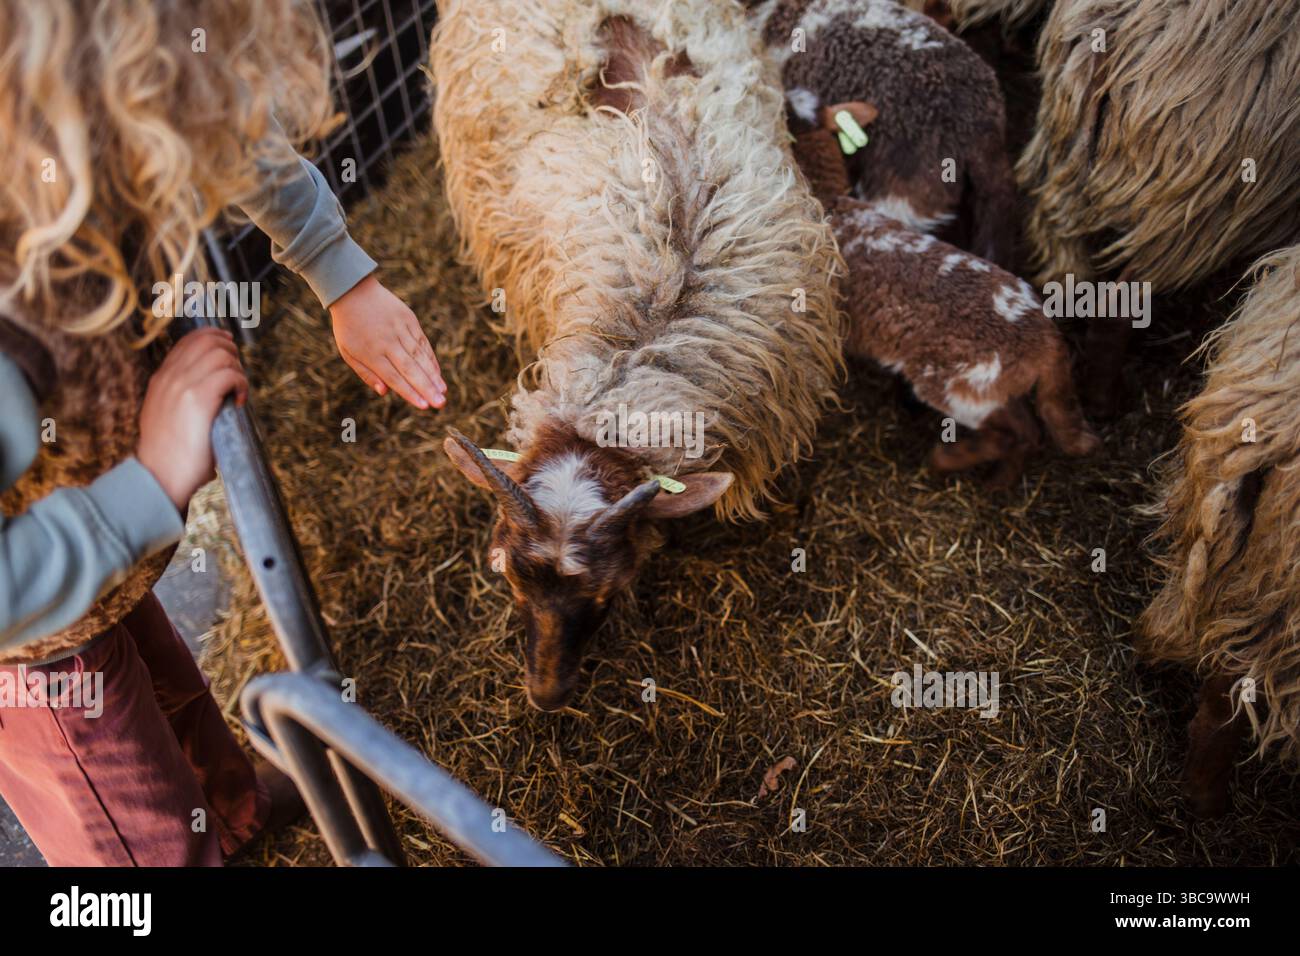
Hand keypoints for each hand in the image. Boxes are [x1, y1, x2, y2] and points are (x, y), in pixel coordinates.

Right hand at [137, 327, 247, 512]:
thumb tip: (212, 390)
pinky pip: (230, 374)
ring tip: (237, 390)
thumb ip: (182, 396)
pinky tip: (239, 402)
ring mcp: (182, 385)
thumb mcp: (167, 415)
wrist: (158, 476)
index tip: (229, 349)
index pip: (188, 341)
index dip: (214, 338)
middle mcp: (169, 377)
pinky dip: (241, 384)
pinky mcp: (198, 399)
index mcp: (161, 378)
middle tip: (236, 375)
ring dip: (237, 369)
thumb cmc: (170, 454)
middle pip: (207, 340)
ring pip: (221, 354)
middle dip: (230, 351)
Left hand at [330, 274, 446, 408]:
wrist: (352, 290)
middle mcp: (387, 342)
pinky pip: (422, 342)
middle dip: (427, 388)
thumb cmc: (349, 326)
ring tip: (443, 391)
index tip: (423, 406)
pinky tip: (438, 372)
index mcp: (370, 352)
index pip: (393, 377)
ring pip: (420, 356)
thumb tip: (384, 392)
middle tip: (441, 404)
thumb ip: (366, 374)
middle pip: (410, 369)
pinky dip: (431, 358)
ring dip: (433, 375)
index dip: (409, 392)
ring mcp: (400, 329)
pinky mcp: (409, 319)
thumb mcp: (348, 352)